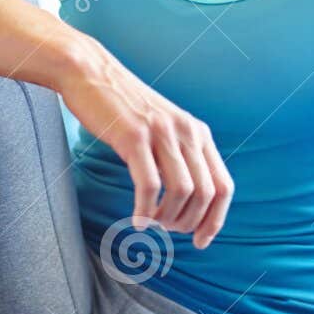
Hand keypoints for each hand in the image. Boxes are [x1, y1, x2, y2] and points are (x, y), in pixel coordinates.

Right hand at [58, 35, 232, 247]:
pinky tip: (137, 220)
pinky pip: (149, 185)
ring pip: (182, 192)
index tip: (200, 241)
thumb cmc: (121, 106)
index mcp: (197, 132)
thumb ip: (177, 154)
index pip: (223, 185)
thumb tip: (184, 197)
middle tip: (168, 231)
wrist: (90, 72)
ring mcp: (161, 133)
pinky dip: (145, 210)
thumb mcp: (162, 127)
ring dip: (168, 218)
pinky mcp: (134, 136)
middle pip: (206, 194)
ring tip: (152, 223)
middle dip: (189, 222)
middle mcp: (186, 132)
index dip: (216, 219)